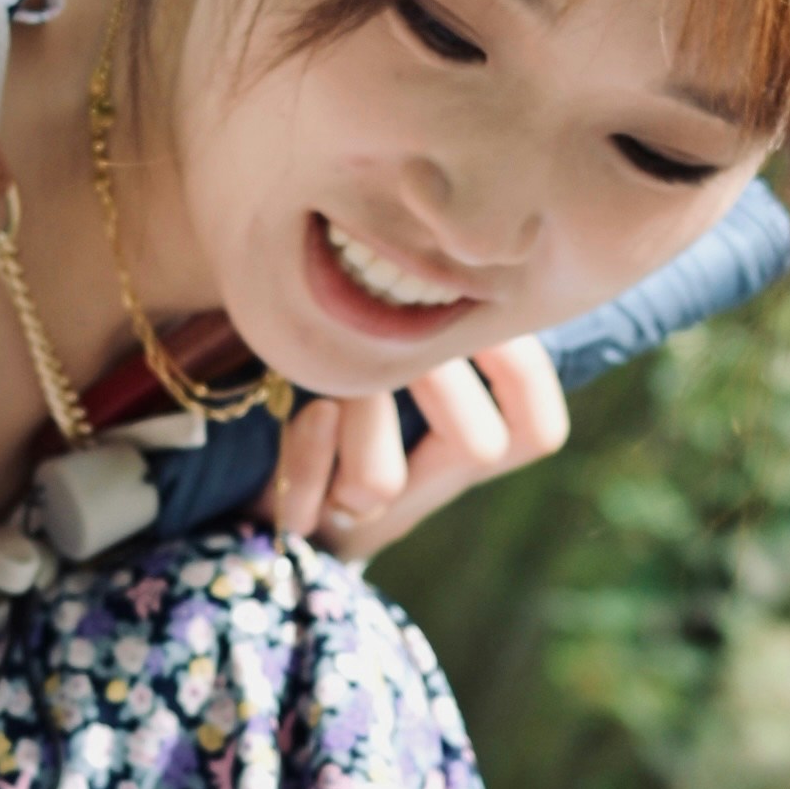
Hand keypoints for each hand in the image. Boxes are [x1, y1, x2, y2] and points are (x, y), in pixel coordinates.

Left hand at [273, 339, 566, 572]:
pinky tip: (303, 413)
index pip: (536, 430)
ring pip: (381, 482)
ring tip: (333, 374)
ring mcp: (364, 514)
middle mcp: (425, 486)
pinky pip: (307, 503)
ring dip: (359, 411)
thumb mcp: (397, 338)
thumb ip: (436, 314)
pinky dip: (306, 450)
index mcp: (465, 440)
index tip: (481, 315)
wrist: (253, 452)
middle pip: (477, 446)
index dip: (523, 374)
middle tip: (397, 334)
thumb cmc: (333, 364)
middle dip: (435, 374)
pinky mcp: (299, 524)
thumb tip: (458, 263)